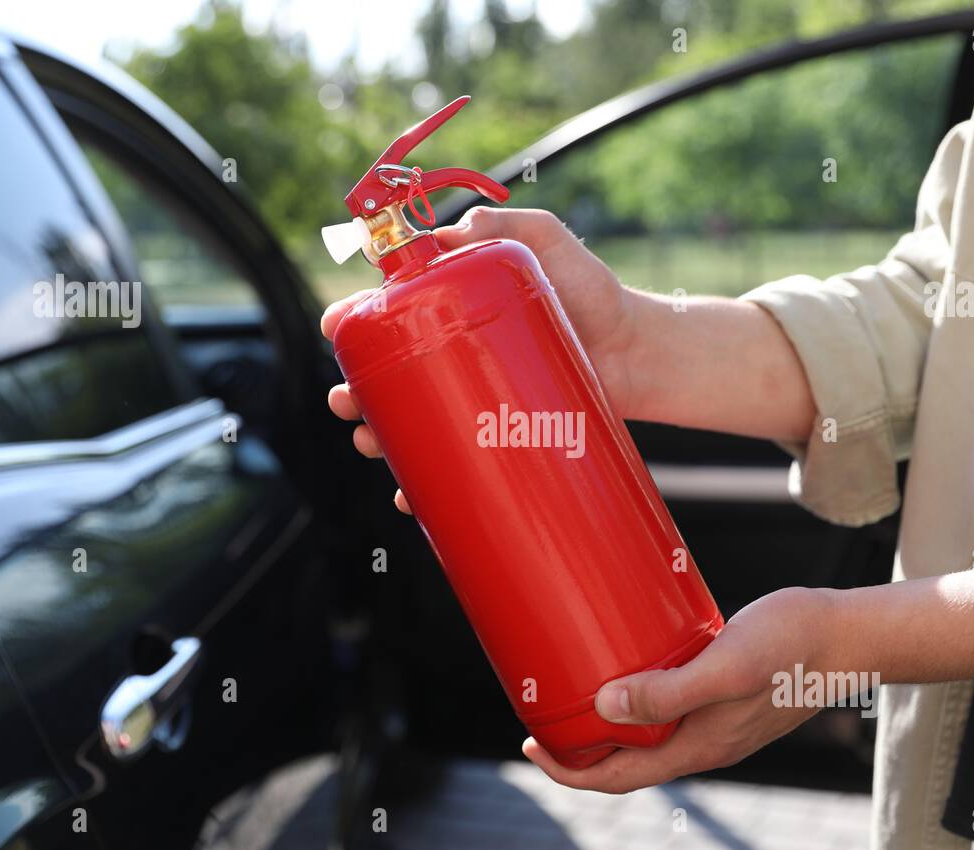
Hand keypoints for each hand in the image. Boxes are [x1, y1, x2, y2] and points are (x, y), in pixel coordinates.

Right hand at [319, 207, 634, 512]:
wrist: (638, 353)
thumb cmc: (591, 291)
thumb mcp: (548, 242)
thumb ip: (508, 226)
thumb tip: (449, 232)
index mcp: (450, 307)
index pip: (390, 314)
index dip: (355, 322)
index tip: (336, 329)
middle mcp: (453, 356)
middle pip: (386, 377)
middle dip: (355, 392)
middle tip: (348, 401)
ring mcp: (473, 400)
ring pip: (410, 425)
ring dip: (378, 440)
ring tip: (370, 445)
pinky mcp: (497, 437)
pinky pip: (451, 466)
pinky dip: (423, 487)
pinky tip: (406, 498)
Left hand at [523, 548, 973, 794]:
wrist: (849, 635)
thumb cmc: (792, 647)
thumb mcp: (725, 665)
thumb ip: (668, 691)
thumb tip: (604, 706)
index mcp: (699, 746)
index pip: (619, 777)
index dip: (570, 770)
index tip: (531, 744)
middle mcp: (704, 742)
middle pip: (628, 763)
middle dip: (581, 749)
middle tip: (542, 718)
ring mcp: (717, 722)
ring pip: (648, 736)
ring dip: (608, 726)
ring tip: (574, 693)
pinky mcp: (726, 695)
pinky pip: (670, 709)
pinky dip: (639, 700)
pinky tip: (629, 666)